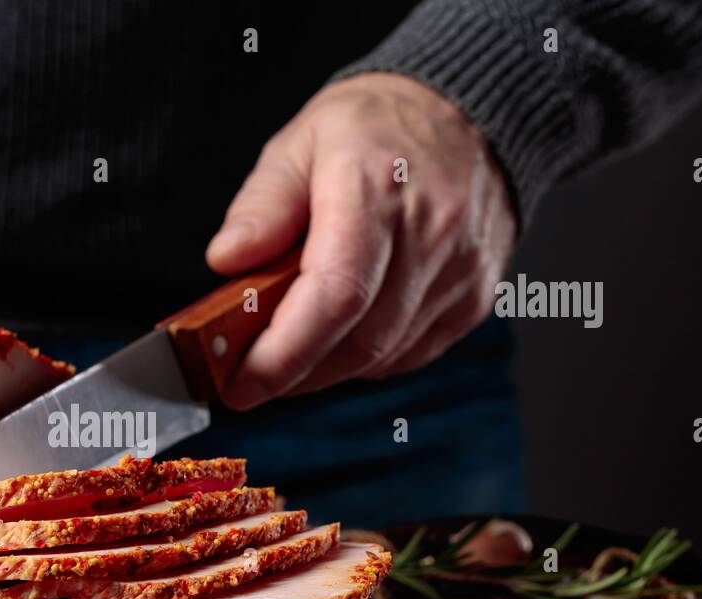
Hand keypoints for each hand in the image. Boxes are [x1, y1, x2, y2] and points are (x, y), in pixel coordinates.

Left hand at [206, 73, 515, 409]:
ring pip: (384, 356)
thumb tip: (227, 260)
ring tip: (289, 348)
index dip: (285, 353)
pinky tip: (340, 335)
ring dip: (327, 369)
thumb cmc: (377, 127)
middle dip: (295, 372)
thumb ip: (262, 206)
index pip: (335, 296)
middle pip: (360, 341)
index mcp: (377, 189)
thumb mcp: (299, 142)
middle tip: (248, 375)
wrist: (468, 112)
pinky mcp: (474, 297)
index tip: (240, 383)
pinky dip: (365, 359)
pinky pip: (410, 354)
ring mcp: (461, 270)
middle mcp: (432, 233)